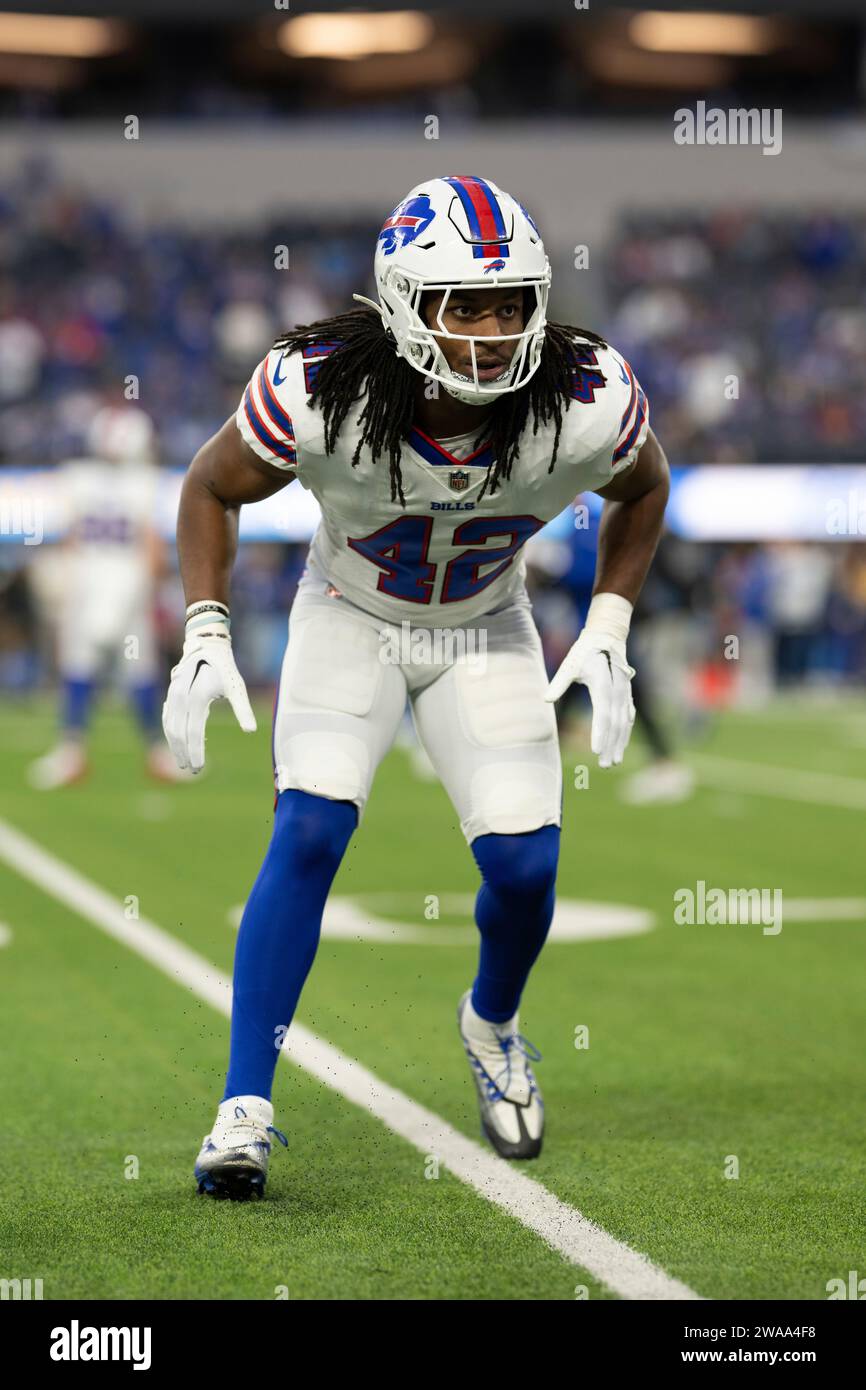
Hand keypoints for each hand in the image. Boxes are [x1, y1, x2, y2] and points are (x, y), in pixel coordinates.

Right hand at [162, 623, 255, 772]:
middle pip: (177, 732)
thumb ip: (243, 709)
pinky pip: (167, 718)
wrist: (206, 645)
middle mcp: (181, 696)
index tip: (199, 767)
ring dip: (174, 746)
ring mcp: (172, 695)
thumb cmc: (225, 668)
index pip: (193, 731)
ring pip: (169, 726)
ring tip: (183, 763)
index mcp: (197, 695)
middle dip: (183, 753)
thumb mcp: (236, 687)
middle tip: (192, 770)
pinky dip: (171, 734)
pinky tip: (177, 745)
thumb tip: (250, 731)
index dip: (195, 751)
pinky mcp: (170, 695)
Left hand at [545, 628, 635, 768]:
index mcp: (603, 684)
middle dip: (610, 745)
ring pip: (624, 722)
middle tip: (604, 764)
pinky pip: (628, 716)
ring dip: (620, 742)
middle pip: (615, 722)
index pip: (602, 713)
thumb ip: (559, 683)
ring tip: (613, 761)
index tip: (595, 750)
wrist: (607, 636)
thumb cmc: (584, 652)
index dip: (599, 733)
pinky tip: (622, 744)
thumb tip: (545, 699)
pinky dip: (625, 732)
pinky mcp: (626, 694)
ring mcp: (625, 693)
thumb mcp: (569, 664)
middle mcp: (618, 690)